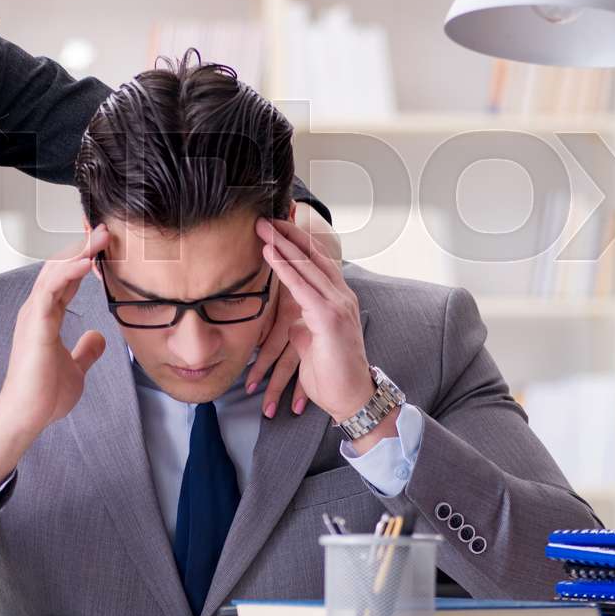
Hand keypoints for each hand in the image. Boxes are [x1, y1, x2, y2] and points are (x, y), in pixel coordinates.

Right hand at [0, 226, 109, 484]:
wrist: (26, 415)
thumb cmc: (44, 394)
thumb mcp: (75, 367)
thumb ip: (85, 350)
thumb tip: (98, 338)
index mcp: (46, 316)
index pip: (66, 278)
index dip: (84, 260)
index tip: (105, 246)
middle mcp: (38, 309)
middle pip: (60, 266)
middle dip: (83, 246)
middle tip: (107, 230)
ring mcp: (34, 314)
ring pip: (55, 271)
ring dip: (79, 251)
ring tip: (102, 236)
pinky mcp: (35, 323)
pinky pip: (51, 289)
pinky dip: (69, 272)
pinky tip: (87, 260)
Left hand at [255, 216, 384, 442]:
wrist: (352, 398)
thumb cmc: (333, 374)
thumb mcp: (312, 344)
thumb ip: (304, 328)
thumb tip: (292, 325)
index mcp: (338, 300)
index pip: (316, 262)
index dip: (297, 242)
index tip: (278, 227)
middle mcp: (341, 296)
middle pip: (312, 255)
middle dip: (288, 234)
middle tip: (266, 217)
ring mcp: (337, 305)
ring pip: (306, 265)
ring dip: (282, 244)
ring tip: (263, 227)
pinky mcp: (329, 318)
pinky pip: (301, 286)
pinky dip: (284, 267)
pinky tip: (270, 253)